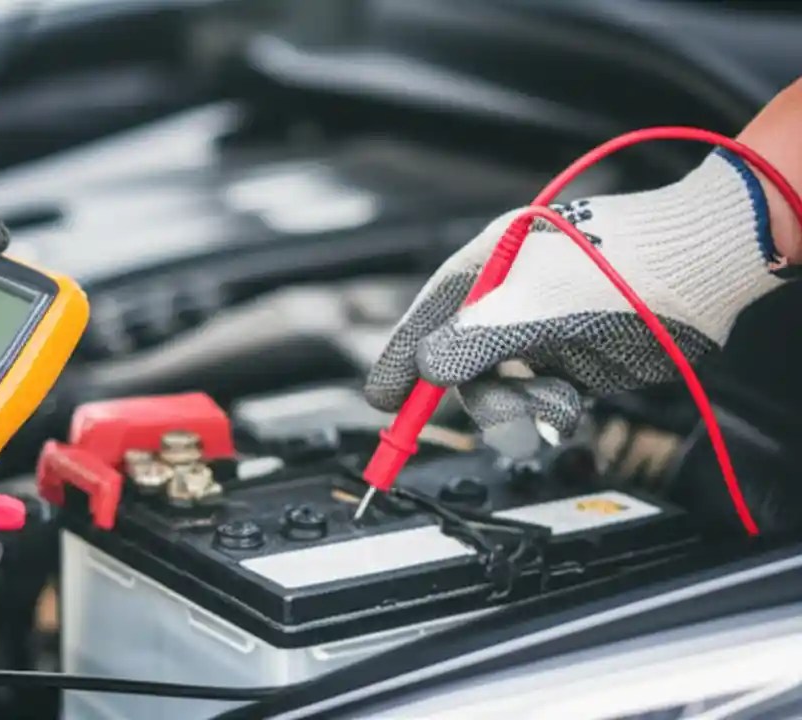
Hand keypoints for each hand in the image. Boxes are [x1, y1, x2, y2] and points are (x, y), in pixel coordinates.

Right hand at [366, 150, 787, 439]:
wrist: (704, 271)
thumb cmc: (623, 266)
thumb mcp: (537, 305)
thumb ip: (475, 341)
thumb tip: (427, 368)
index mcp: (491, 264)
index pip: (429, 314)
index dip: (402, 356)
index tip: (382, 399)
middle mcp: (512, 295)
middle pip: (463, 361)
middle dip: (478, 395)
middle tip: (496, 418)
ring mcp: (544, 329)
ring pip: (502, 387)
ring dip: (522, 407)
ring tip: (557, 404)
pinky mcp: (576, 359)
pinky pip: (540, 398)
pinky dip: (551, 411)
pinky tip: (572, 401)